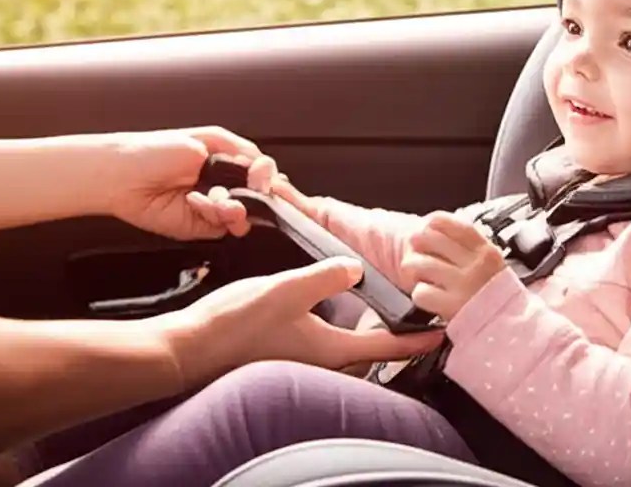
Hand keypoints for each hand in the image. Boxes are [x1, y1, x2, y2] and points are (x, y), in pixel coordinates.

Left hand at [105, 126, 260, 239]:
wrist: (120, 175)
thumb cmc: (155, 150)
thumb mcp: (210, 140)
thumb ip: (244, 153)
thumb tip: (267, 172)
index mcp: (228, 160)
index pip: (263, 172)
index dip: (268, 178)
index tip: (262, 178)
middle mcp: (224, 184)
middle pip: (259, 197)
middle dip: (257, 196)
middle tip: (250, 192)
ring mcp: (214, 206)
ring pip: (245, 214)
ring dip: (234, 208)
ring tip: (217, 199)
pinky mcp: (200, 226)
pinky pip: (222, 227)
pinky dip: (215, 216)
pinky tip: (197, 203)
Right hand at [152, 257, 443, 389]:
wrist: (188, 349)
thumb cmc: (232, 327)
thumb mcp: (285, 291)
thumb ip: (325, 277)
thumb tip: (356, 268)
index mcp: (329, 350)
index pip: (387, 349)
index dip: (417, 340)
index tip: (442, 333)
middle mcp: (321, 362)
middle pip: (372, 354)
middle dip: (398, 339)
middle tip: (420, 320)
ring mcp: (302, 361)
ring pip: (348, 350)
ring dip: (370, 336)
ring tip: (387, 316)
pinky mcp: (286, 356)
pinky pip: (325, 345)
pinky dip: (341, 331)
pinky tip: (335, 314)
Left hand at [400, 212, 507, 320]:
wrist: (510, 327)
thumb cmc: (497, 295)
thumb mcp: (493, 264)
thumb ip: (472, 248)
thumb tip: (441, 231)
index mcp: (486, 251)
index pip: (454, 225)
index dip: (435, 222)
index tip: (427, 225)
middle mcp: (475, 264)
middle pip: (430, 240)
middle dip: (417, 244)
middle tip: (416, 250)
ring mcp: (463, 285)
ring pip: (420, 264)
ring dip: (414, 269)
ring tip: (418, 275)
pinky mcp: (452, 306)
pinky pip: (420, 293)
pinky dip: (420, 295)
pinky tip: (429, 297)